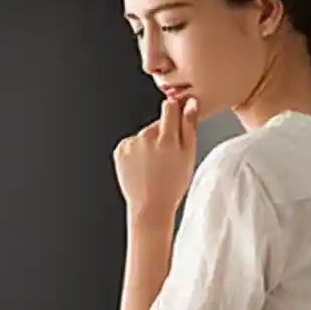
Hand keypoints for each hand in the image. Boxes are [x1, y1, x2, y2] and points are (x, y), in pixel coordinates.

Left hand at [114, 97, 198, 221]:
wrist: (150, 206)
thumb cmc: (172, 185)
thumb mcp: (189, 156)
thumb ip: (189, 126)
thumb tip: (190, 103)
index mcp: (168, 138)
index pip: (170, 108)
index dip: (175, 111)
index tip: (177, 118)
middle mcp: (147, 137)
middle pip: (156, 125)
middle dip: (162, 135)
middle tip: (166, 157)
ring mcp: (131, 144)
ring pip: (143, 136)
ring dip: (148, 145)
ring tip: (154, 166)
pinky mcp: (120, 150)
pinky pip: (131, 144)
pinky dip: (135, 152)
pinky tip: (142, 167)